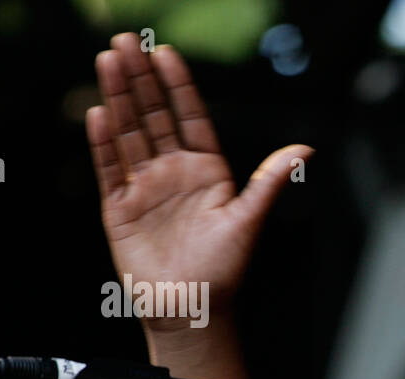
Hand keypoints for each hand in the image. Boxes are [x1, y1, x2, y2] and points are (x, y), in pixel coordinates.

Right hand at [87, 34, 311, 335]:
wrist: (192, 310)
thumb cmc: (225, 270)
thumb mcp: (249, 220)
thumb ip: (270, 181)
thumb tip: (305, 150)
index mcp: (207, 171)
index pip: (189, 117)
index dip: (178, 86)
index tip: (166, 53)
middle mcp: (174, 173)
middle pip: (154, 116)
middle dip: (140, 80)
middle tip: (126, 42)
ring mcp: (145, 188)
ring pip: (128, 133)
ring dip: (118, 98)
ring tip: (108, 61)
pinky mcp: (119, 208)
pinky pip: (109, 168)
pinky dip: (103, 142)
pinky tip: (99, 113)